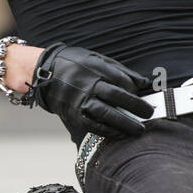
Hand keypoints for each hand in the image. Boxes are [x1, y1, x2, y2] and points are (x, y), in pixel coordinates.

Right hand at [30, 44, 153, 140]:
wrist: (44, 73)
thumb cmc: (74, 64)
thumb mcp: (95, 58)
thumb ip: (120, 70)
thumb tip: (144, 82)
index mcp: (93, 67)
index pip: (119, 78)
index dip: (133, 87)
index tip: (141, 93)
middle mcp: (86, 83)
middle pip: (115, 95)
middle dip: (135, 105)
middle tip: (149, 113)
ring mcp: (79, 99)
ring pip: (105, 113)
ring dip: (124, 123)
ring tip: (139, 129)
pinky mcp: (73, 113)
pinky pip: (92, 124)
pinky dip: (107, 130)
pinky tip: (119, 133)